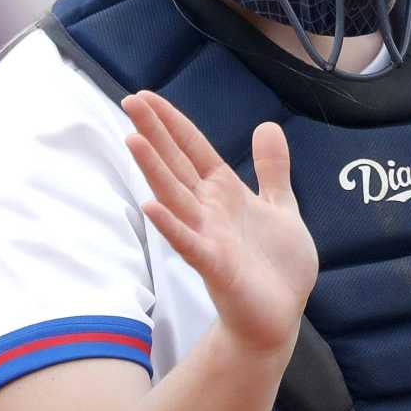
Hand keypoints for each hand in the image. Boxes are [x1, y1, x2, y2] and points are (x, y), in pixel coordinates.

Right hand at [123, 91, 317, 353]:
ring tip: (133, 139)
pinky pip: (189, 243)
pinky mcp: (215, 266)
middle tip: (129, 101)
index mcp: (226, 193)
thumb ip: (271, 169)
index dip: (173, 122)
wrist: (280, 315)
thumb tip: (267, 125)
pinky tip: (151, 206)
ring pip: (176, 197)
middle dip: (156, 134)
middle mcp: (210, 211)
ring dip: (155, 170)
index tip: (146, 95)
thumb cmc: (276, 265)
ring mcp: (208, 237)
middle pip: (177, 165)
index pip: (194, 149)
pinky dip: (171, 225)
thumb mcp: (281, 206)